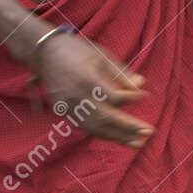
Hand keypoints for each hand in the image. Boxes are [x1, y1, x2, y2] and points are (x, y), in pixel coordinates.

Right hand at [33, 31, 152, 147]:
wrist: (44, 52)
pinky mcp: (62, 112)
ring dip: (117, 137)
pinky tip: (117, 138)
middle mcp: (76, 97)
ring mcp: (68, 106)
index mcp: (87, 80)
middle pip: (106, 118)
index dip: (131, 98)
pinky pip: (84, 127)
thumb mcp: (101, 55)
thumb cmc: (77, 50)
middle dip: (129, 127)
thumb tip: (142, 83)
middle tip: (149, 132)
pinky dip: (102, 134)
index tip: (146, 96)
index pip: (114, 97)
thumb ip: (121, 73)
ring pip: (95, 128)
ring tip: (137, 143)